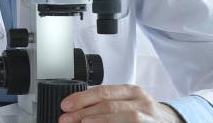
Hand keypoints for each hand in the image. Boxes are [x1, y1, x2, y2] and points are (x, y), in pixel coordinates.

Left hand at [58, 85, 184, 122]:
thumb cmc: (144, 114)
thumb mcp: (128, 103)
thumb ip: (107, 103)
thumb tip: (77, 109)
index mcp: (131, 91)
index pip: (103, 91)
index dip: (82, 98)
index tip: (65, 105)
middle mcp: (140, 101)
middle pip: (108, 104)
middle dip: (83, 112)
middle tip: (66, 119)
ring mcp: (147, 116)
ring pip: (119, 116)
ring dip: (96, 120)